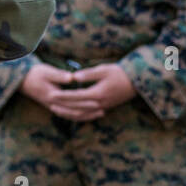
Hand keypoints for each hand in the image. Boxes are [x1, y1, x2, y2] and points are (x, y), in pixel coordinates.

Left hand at [21, 62, 135, 121]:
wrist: (136, 81)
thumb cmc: (120, 73)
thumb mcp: (104, 69)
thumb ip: (88, 74)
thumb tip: (73, 77)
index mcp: (97, 93)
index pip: (75, 96)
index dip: (62, 96)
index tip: (51, 94)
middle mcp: (99, 104)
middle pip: (76, 107)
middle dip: (62, 105)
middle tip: (49, 102)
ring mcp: (102, 108)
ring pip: (82, 114)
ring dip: (68, 113)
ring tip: (56, 109)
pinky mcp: (105, 108)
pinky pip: (88, 115)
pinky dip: (78, 116)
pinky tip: (71, 113)